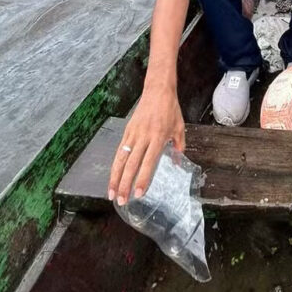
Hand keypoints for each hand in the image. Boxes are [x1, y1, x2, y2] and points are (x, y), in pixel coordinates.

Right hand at [107, 86, 184, 205]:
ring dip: (115, 178)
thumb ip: (179, 146)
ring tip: (112, 194)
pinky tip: (113, 177)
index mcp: (158, 137)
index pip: (148, 163)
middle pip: (131, 164)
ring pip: (121, 159)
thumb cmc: (170, 109)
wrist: (158, 91)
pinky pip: (119, 150)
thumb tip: (177, 163)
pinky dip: (115, 165)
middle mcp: (144, 137)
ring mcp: (133, 133)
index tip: (138, 194)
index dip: (142, 179)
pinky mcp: (127, 130)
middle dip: (125, 184)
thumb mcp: (180, 128)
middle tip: (121, 200)